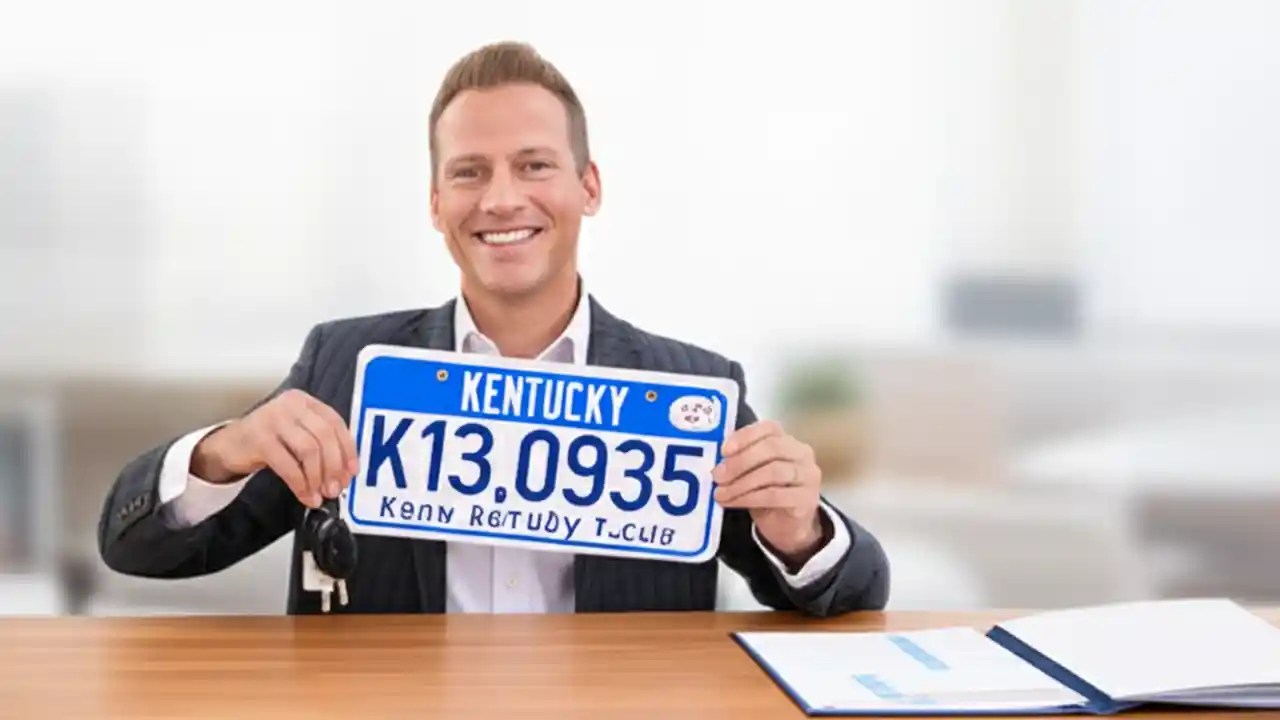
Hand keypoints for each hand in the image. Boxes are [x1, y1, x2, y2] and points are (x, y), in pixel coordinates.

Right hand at [191, 389, 358, 507]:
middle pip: (324, 436)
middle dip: (334, 466)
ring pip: (309, 449)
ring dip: (318, 477)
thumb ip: (321, 444)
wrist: (229, 446)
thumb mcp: (298, 434)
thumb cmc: (269, 441)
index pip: (335, 423)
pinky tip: (304, 495)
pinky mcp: (259, 438)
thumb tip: (345, 472)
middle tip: (335, 488)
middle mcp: (291, 405)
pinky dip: (300, 484)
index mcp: (305, 401)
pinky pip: (288, 465)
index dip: (347, 450)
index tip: (351, 472)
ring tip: (319, 494)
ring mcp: (273, 419)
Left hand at [711, 420, 825, 566]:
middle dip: (740, 462)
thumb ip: (739, 461)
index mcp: (787, 440)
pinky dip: (749, 498)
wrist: (787, 525)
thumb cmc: (767, 492)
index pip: (769, 428)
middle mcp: (802, 454)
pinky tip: (733, 502)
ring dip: (741, 483)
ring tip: (721, 493)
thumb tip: (717, 463)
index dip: (745, 437)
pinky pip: (775, 495)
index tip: (723, 451)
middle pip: (771, 448)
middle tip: (717, 476)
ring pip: (773, 472)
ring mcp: (807, 476)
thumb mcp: (753, 472)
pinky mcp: (806, 499)